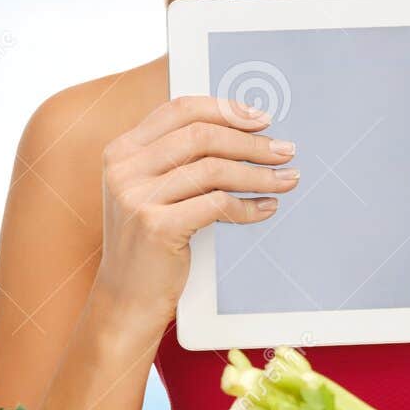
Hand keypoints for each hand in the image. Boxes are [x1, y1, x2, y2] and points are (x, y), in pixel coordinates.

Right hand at [96, 95, 298, 315]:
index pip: (181, 109)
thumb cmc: (149, 242)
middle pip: (202, 135)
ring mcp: (136, 198)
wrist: (126, 300)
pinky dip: (248, 206)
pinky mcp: (155, 227)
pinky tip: (265, 208)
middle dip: (251, 141)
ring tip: (285, 179)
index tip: (261, 119)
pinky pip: (217, 204)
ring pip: (214, 168)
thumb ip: (180, 158)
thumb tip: (243, 128)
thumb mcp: (153, 190)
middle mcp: (124, 169)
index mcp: (123, 150)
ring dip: (258, 173)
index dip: (225, 109)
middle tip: (284, 150)